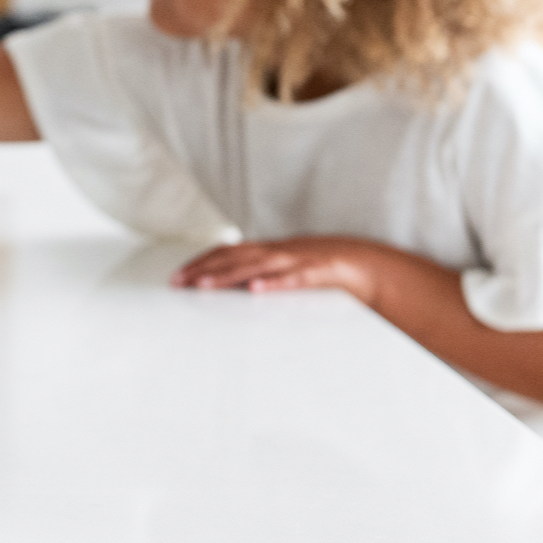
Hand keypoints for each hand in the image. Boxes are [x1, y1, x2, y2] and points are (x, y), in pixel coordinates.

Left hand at [171, 235, 383, 308]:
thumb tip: (228, 288)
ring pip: (256, 266)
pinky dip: (274, 283)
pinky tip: (256, 290)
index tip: (176, 277)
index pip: (225, 253)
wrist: (365, 264)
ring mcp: (295, 260)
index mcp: (267, 251)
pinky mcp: (316, 272)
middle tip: (178, 283)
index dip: (200, 263)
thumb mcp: (283, 269)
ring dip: (227, 275)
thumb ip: (258, 274)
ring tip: (203, 286)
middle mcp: (276, 252)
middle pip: (232, 258)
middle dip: (203, 269)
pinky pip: (293, 278)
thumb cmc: (320, 268)